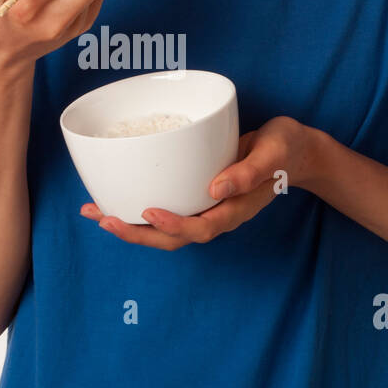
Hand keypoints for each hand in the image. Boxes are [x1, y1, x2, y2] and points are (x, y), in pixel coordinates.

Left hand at [80, 116, 321, 248]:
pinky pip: (165, 208)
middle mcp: (216, 214)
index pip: (201, 228)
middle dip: (137, 233)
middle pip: (173, 238)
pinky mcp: (195, 196)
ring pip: (164, 228)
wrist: (292, 151)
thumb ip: (248, 172)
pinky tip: (113, 197)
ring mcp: (204, 208)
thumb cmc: (283, 149)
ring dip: (129, 225)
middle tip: (104, 218)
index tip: (149, 212)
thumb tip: (215, 188)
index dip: (174, 225)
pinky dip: (137, 207)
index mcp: (235, 210)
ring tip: (95, 212)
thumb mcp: (272, 154)